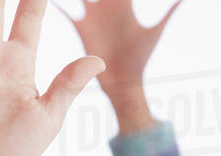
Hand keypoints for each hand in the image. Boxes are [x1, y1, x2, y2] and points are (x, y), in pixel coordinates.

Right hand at [60, 0, 180, 98]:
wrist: (124, 82)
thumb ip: (169, 11)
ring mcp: (93, 15)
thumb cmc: (142, 57)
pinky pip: (67, 12)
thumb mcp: (156, 31)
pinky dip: (60, 4)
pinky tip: (51, 0)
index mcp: (124, 2)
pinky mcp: (81, 28)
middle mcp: (107, 4)